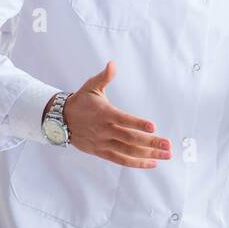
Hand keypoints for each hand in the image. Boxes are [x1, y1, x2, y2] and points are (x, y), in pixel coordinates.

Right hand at [48, 61, 171, 166]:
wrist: (60, 119)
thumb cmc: (80, 101)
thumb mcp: (91, 86)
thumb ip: (104, 77)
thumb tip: (112, 64)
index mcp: (104, 113)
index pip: (123, 120)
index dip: (138, 124)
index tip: (153, 127)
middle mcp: (104, 130)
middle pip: (130, 139)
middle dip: (151, 143)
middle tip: (168, 145)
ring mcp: (103, 143)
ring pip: (128, 152)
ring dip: (148, 155)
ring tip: (166, 155)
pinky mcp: (102, 152)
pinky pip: (121, 160)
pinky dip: (137, 163)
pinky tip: (152, 163)